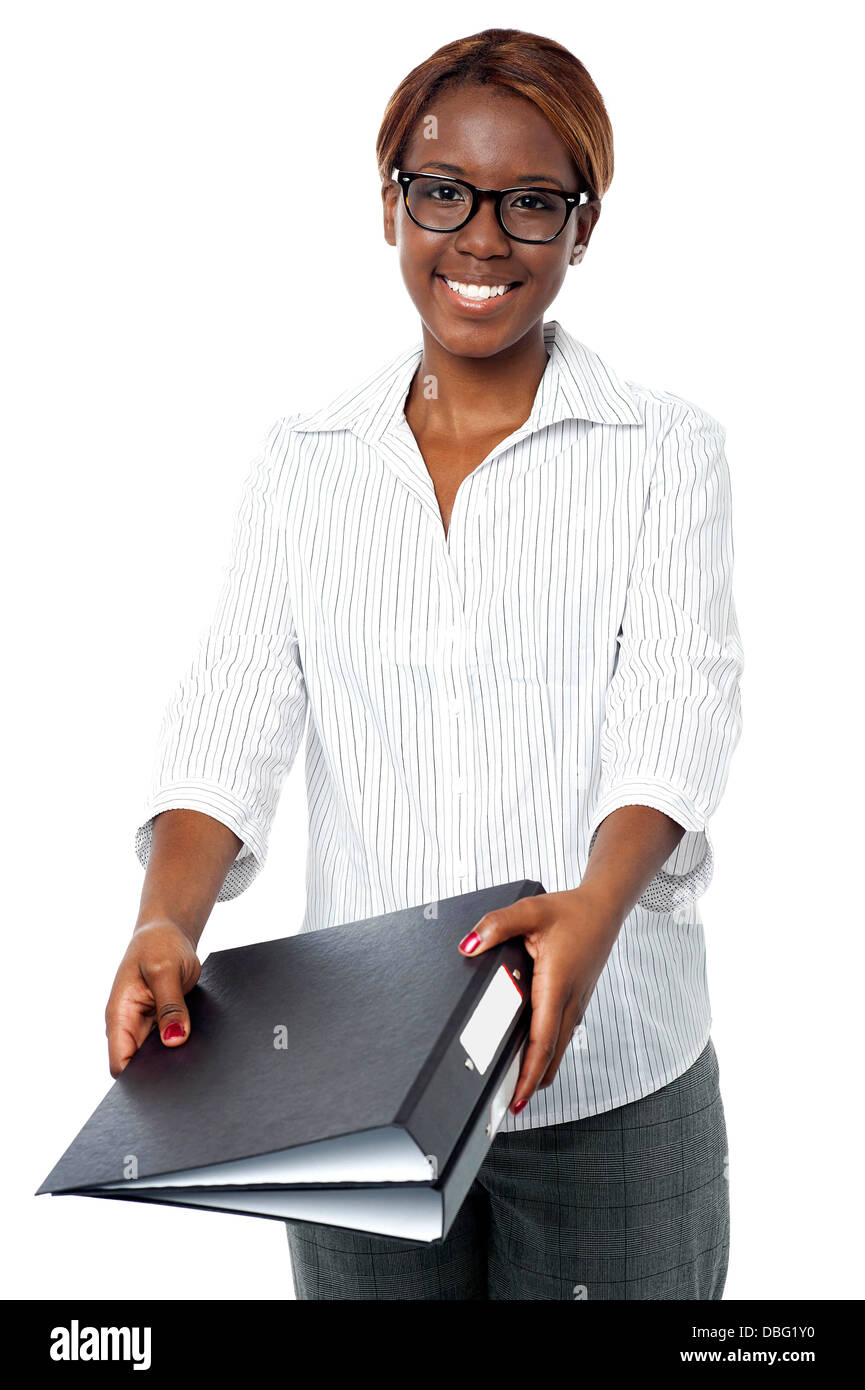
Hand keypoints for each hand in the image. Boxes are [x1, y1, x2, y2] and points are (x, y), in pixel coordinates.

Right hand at [105, 920, 201, 1077]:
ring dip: (173, 1057)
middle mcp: (129, 1024)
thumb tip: (174, 1040)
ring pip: (156, 1055)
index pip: (120, 1062)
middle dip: (159, 1072)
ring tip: (195, 1058)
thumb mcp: (165, 971)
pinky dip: (181, 1043)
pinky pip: (170, 1040)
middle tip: (187, 1072)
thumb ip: (170, 1006)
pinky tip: (198, 1044)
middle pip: (138, 1064)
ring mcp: (145, 1024)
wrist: (168, 931)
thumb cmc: (159, 944)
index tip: (164, 1082)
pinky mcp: (162, 1020)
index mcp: (119, 1014)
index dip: (137, 1078)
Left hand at [457, 888, 622, 1113]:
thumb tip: (469, 945)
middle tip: (507, 1108)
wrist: (604, 909)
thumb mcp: (530, 910)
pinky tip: (531, 1058)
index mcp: (557, 984)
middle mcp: (569, 1002)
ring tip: (515, 1091)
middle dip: (530, 1084)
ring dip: (538, 1071)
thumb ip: (497, 925)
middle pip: (551, 1056)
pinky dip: (546, 1055)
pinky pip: (561, 1037)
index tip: (516, 1098)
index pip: (541, 1041)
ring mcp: (575, 1005)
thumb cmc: (570, 911)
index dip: (528, 1073)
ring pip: (558, 1050)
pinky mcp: (575, 1003)